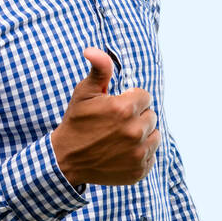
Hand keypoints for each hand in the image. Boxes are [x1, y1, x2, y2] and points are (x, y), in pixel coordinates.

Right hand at [50, 47, 160, 186]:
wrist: (66, 160)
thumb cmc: (76, 123)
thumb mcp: (84, 93)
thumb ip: (98, 69)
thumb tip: (92, 49)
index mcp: (124, 109)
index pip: (145, 97)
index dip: (130, 100)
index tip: (115, 108)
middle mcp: (135, 131)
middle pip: (151, 116)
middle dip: (137, 117)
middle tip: (115, 124)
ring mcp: (138, 153)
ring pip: (154, 135)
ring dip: (142, 134)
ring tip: (120, 138)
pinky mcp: (139, 170)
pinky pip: (151, 155)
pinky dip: (141, 153)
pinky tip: (122, 152)